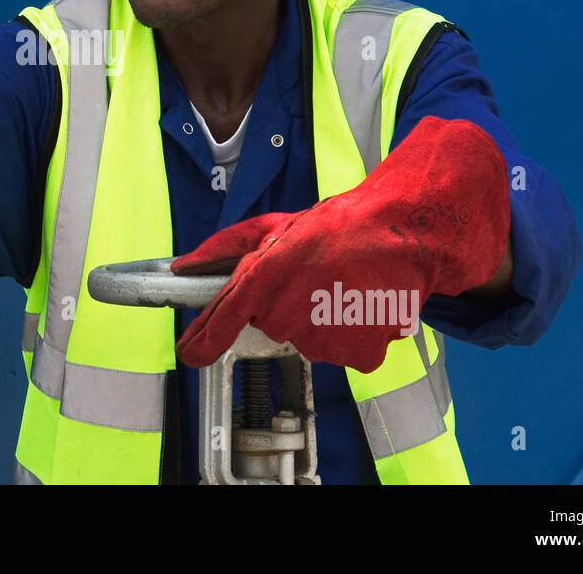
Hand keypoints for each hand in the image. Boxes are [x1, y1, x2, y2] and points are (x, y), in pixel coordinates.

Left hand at [171, 116, 510, 370]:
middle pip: (271, 326)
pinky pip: (342, 352)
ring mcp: (322, 340)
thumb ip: (221, 248)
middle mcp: (286, 315)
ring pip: (308, 340)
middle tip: (311, 278)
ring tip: (339, 287)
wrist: (399, 235)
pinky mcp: (356, 355)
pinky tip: (359, 305)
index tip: (191, 353)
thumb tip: (182, 265)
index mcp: (262, 280)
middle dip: (285, 305)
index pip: (220, 322)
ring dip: (320, 319)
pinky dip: (351, 334)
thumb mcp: (271, 227)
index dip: (202, 341)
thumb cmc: (337, 227)